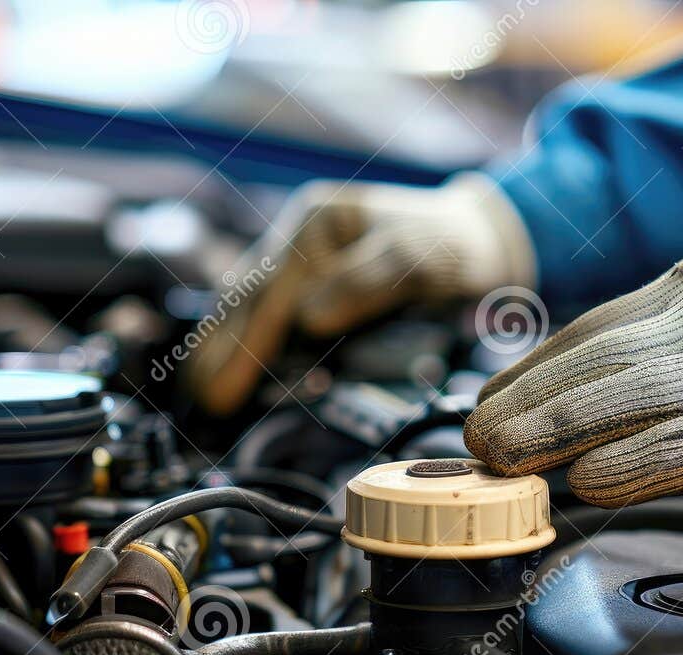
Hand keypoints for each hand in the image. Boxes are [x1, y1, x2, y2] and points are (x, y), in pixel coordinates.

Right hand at [186, 174, 534, 414]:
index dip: (241, 347)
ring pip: (249, 308)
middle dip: (218, 352)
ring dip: (226, 349)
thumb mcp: (422, 257)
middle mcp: (300, 241)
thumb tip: (310, 320)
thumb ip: (367, 283)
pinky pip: (271, 316)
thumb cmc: (455, 246)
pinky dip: (251, 344)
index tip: (220, 391)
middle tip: (199, 402)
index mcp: (317, 225)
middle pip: (244, 301)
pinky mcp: (314, 285)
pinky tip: (237, 374)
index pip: (268, 295)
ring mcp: (303, 262)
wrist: (482, 241)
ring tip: (203, 393)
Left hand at [464, 252, 682, 508]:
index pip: (587, 332)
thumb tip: (561, 409)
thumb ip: (652, 357)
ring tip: (506, 463)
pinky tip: (590, 481)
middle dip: (526, 407)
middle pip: (598, 365)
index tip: (482, 408)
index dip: (527, 375)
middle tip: (475, 444)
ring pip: (633, 399)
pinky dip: (633, 464)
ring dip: (556, 433)